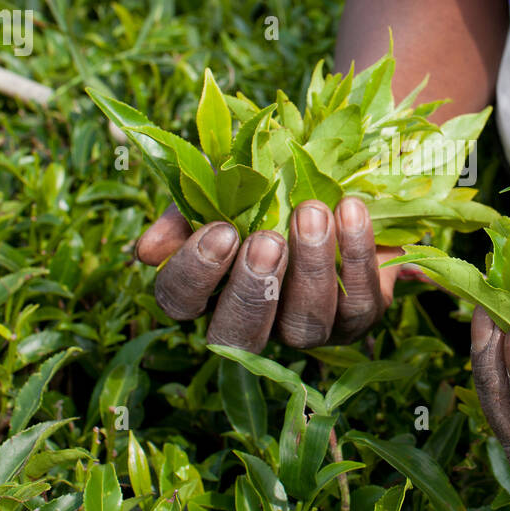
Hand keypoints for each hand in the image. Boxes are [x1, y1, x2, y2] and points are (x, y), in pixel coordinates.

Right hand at [135, 198, 400, 351]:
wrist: (344, 173)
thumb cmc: (273, 180)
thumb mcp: (224, 183)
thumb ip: (187, 210)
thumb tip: (148, 252)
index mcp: (212, 288)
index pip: (180, 303)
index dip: (195, 274)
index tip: (222, 230)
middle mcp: (258, 320)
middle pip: (238, 338)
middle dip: (251, 292)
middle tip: (266, 241)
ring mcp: (310, 327)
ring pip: (304, 325)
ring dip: (310, 268)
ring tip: (312, 212)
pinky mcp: (361, 316)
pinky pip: (360, 302)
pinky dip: (356, 253)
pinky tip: (350, 210)